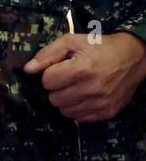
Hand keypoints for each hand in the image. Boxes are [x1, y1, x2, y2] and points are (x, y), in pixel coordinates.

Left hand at [25, 31, 145, 121]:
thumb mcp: (71, 41)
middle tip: (67, 78)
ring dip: (65, 100)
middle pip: (54, 98)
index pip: (47, 81)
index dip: (49, 73)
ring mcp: (101, 103)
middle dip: (56, 88)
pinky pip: (79, 118)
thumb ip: (47, 54)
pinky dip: (77, 108)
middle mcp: (92, 89)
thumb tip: (28, 70)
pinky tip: (84, 96)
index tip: (59, 68)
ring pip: (65, 111)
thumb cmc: (98, 47)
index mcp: (82, 69)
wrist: (132, 57)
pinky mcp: (108, 113)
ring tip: (75, 87)